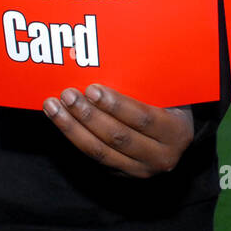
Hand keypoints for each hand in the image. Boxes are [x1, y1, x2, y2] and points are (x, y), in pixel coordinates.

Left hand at [43, 84, 193, 177]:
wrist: (176, 136)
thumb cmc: (171, 104)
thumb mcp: (171, 93)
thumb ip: (153, 83)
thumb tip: (118, 55)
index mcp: (176, 133)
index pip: (143, 119)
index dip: (116, 105)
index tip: (92, 89)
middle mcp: (160, 157)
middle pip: (117, 137)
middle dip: (89, 115)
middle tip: (68, 95)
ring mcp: (139, 170)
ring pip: (99, 152)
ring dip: (72, 128)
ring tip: (53, 106)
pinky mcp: (121, 174)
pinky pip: (93, 157)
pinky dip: (74, 137)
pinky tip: (60, 119)